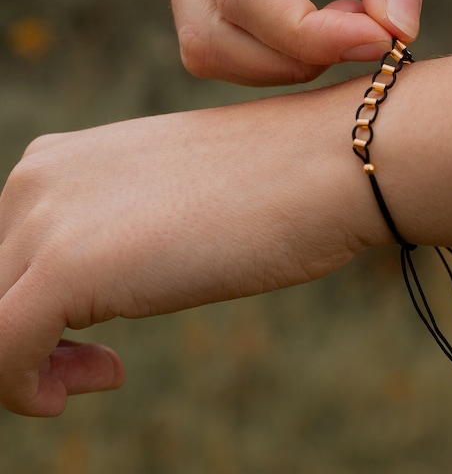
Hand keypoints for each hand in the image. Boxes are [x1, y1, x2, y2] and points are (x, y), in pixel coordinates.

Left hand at [0, 91, 372, 415]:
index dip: (35, 302)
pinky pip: (0, 348)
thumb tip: (97, 275)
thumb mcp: (170, 199)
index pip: (7, 250)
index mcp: (62, 157)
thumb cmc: (272, 183)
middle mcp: (38, 175)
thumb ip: (118, 224)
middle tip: (96, 369)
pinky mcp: (62, 267)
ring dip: (28, 365)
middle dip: (32, 336)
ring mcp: (47, 218)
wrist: (326, 163)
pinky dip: (21, 387)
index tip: (91, 338)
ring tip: (94, 378)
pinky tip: (88, 386)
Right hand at [171, 0, 438, 85]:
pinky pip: (232, 28)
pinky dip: (283, 47)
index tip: (385, 40)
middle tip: (376, 36)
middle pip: (210, 32)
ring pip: (211, 41)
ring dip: (284, 59)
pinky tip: (343, 20)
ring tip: (361, 24)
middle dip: (293, 59)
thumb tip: (398, 32)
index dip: (310, 35)